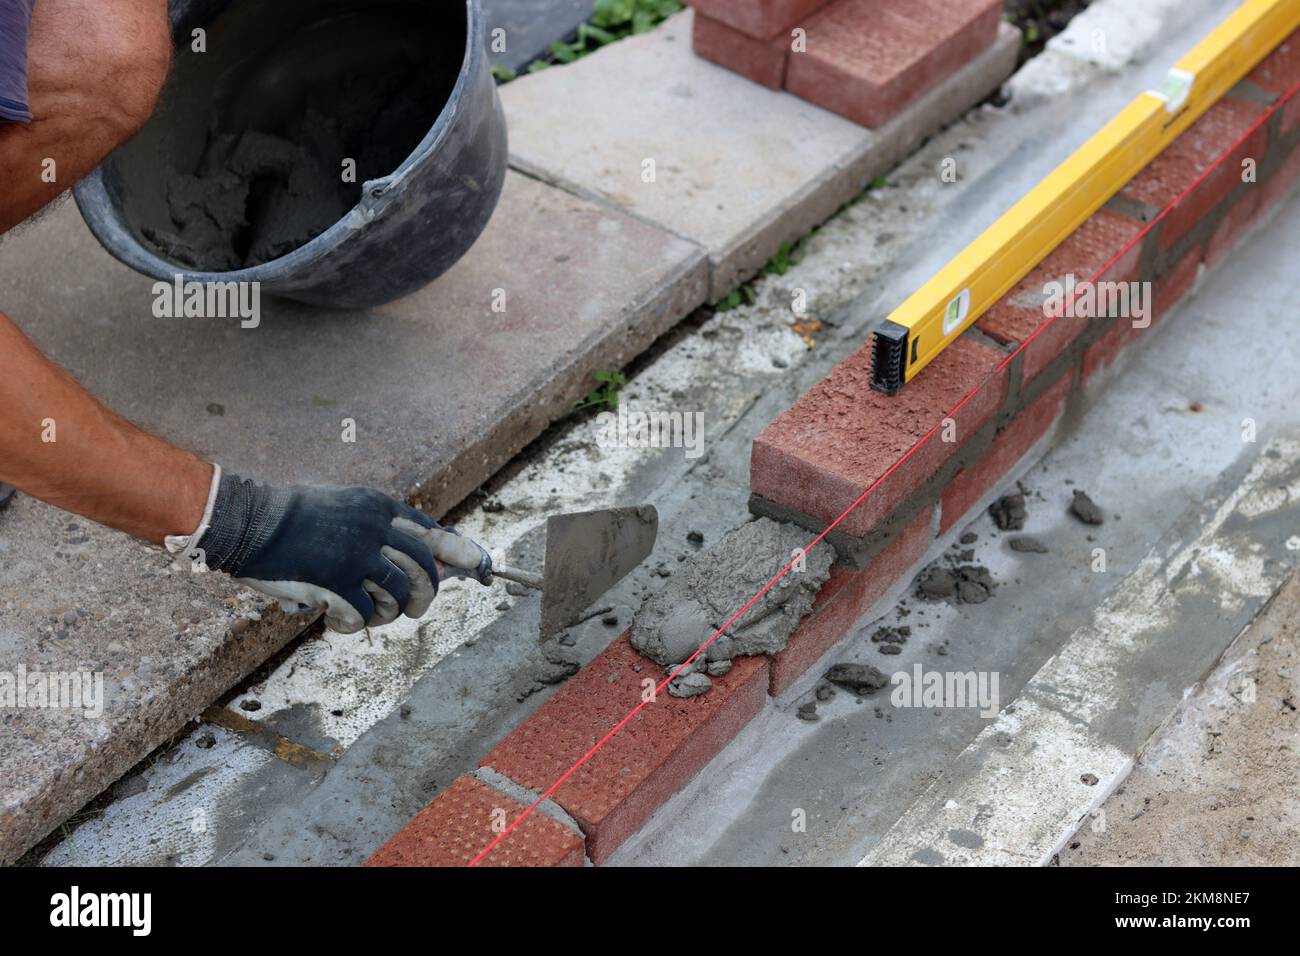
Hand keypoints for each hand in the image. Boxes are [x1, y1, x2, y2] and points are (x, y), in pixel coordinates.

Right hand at [175, 470, 442, 633]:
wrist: (248, 522)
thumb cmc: (294, 519)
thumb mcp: (345, 508)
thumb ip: (380, 529)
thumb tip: (423, 557)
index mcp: (378, 507)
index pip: (432, 531)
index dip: (458, 552)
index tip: (478, 566)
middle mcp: (374, 528)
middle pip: (425, 567)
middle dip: (426, 594)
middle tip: (415, 609)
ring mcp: (357, 554)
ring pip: (399, 594)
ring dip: (388, 611)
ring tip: (366, 612)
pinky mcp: (337, 581)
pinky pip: (365, 613)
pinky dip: (356, 623)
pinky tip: (336, 617)